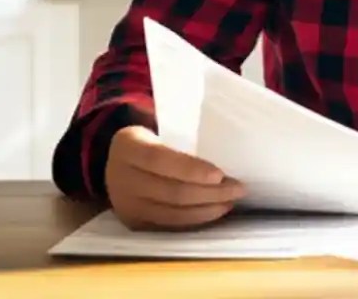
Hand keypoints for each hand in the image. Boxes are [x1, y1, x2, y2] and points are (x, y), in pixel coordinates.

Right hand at [104, 125, 247, 229]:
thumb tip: (228, 156)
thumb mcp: (160, 132)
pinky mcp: (133, 223)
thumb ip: (184, 141)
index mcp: (127, 146)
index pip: (159, 159)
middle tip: (238, 188)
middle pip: (171, 191)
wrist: (119, 164)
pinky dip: (195, 219)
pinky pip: (169, 225)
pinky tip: (214, 211)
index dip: (191, 169)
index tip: (220, 174)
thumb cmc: (152, 143)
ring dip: (206, 209)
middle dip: (210, 192)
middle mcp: (120, 177)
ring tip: (230, 201)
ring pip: (172, 212)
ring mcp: (125, 204)